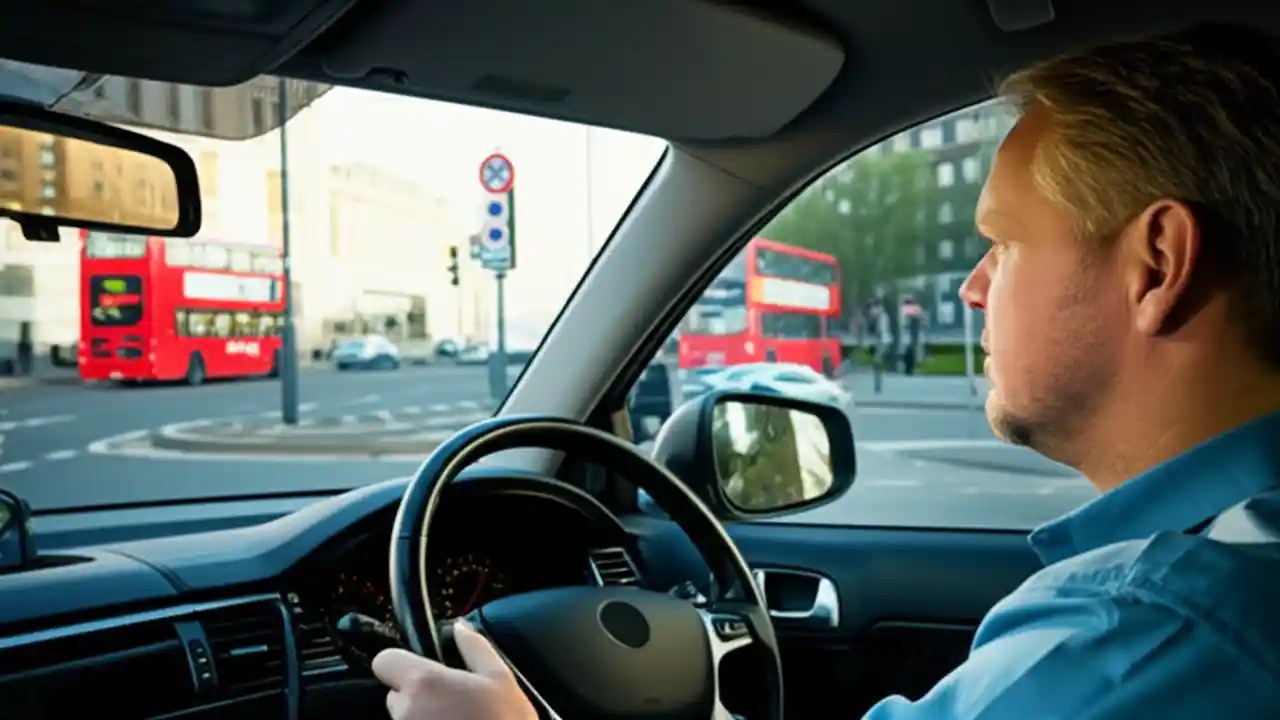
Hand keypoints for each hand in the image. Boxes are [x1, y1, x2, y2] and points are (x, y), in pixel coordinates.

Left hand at [372, 621, 537, 719]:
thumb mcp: (500, 679)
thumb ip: (475, 647)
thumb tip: (460, 627)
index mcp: (425, 683)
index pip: (385, 661)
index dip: (401, 663)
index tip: (420, 672)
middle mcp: (406, 711)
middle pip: (395, 694)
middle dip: (416, 697)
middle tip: (450, 704)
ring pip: (404, 718)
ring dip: (421, 717)